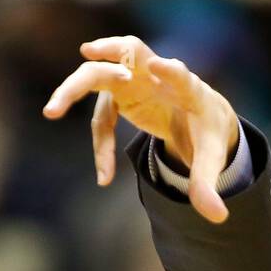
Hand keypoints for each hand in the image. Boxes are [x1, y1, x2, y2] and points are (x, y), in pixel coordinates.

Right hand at [42, 34, 239, 223]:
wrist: (198, 118)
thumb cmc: (206, 133)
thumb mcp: (212, 159)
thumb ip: (208, 185)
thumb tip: (218, 218)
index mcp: (189, 89)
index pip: (181, 75)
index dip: (171, 71)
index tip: (160, 66)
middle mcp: (157, 75)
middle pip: (130, 53)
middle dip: (109, 52)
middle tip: (87, 55)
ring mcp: (134, 81)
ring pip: (99, 74)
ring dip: (74, 89)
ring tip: (51, 112)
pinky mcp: (119, 94)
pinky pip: (101, 117)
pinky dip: (101, 145)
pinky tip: (105, 178)